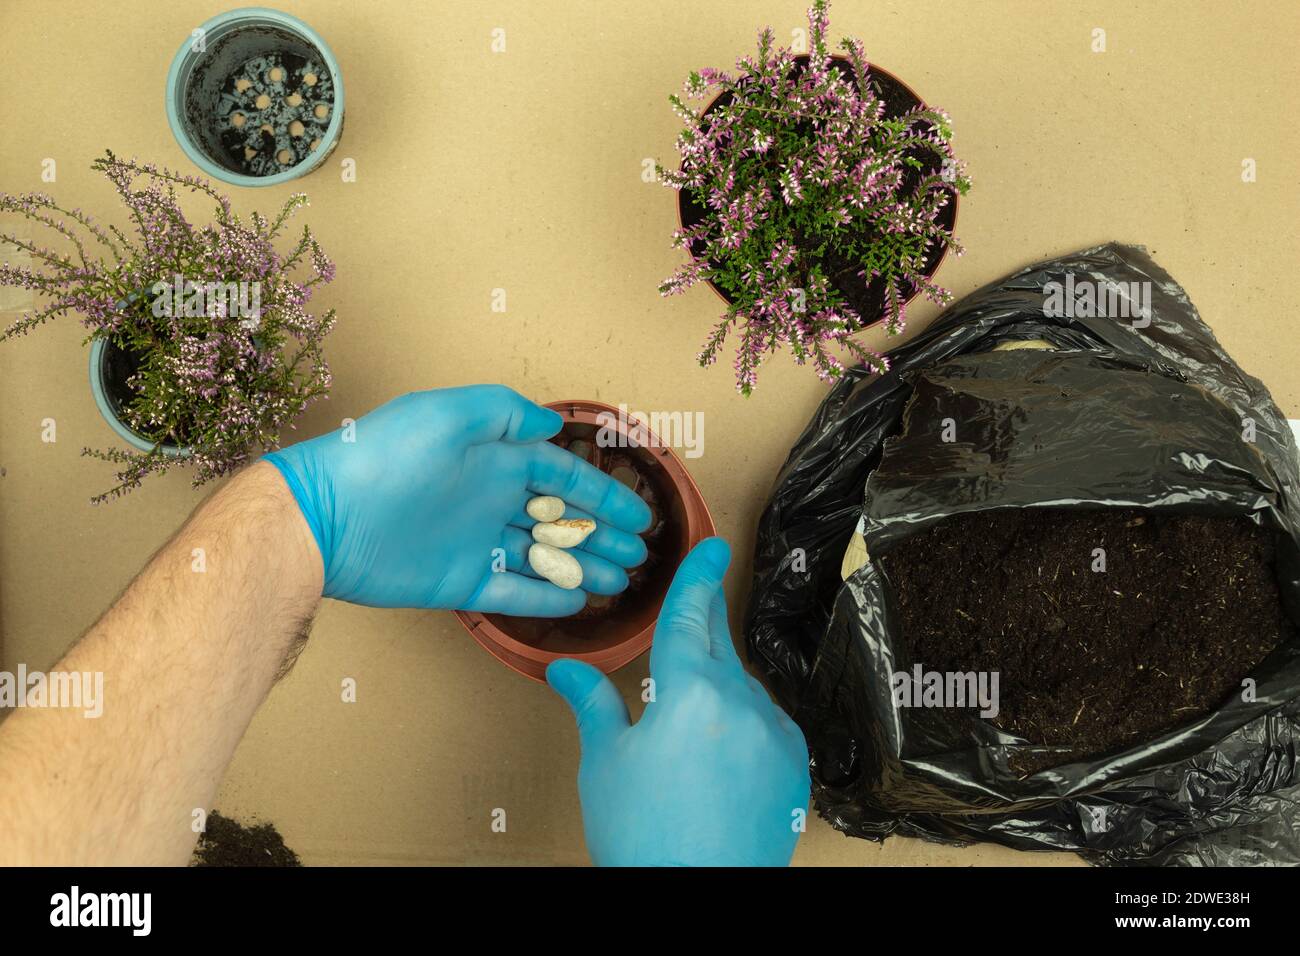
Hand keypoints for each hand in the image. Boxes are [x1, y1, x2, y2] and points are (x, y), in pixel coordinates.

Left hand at [264, 385, 650, 612]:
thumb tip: (552, 423)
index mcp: (493, 459)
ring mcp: (475, 542)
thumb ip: (504, 412)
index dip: (603, 494)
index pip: (563, 475)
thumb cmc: (383, 455)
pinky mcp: (457, 581)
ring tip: (620, 581)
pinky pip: (511, 590)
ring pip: (543, 556)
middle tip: (638, 555)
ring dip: (583, 567)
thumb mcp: (446, 413)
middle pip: (560, 519)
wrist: (323, 516)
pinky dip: (544, 596)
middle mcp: (489, 499)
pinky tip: (577, 600)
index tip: (639, 514)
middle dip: (602, 535)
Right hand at [547, 537, 810, 865]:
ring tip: (685, 725)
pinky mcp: (794, 765)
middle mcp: (741, 702)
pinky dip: (741, 724)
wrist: (699, 901)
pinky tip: (716, 756)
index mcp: (690, 691)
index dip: (697, 576)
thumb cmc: (643, 836)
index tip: (712, 544)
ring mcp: (775, 734)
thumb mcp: (606, 766)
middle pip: (719, 645)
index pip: (691, 616)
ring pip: (742, 689)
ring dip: (717, 687)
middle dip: (705, 623)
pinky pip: (764, 725)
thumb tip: (566, 667)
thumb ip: (594, 705)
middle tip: (698, 602)